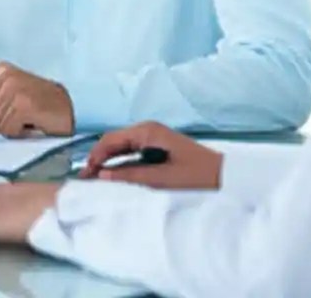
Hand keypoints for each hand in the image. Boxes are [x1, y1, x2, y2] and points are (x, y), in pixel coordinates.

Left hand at [0, 62, 72, 136]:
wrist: (72, 110)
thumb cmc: (39, 109)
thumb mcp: (9, 101)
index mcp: (0, 70)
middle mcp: (7, 75)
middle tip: (16, 123)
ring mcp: (16, 88)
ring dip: (9, 131)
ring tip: (26, 123)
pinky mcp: (25, 104)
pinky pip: (8, 129)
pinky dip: (19, 134)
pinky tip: (32, 126)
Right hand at [79, 121, 222, 189]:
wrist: (226, 176)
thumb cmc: (198, 175)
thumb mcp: (163, 179)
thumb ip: (132, 176)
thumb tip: (103, 175)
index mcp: (148, 131)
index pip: (111, 139)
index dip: (95, 156)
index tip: (85, 174)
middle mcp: (148, 130)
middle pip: (113, 142)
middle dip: (98, 159)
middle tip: (85, 180)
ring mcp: (152, 138)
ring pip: (120, 148)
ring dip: (107, 163)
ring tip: (95, 180)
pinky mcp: (157, 148)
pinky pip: (131, 153)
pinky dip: (119, 164)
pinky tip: (113, 177)